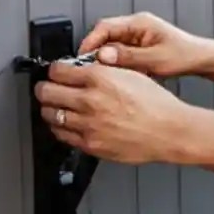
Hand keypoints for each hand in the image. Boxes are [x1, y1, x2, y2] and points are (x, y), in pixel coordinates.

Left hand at [34, 61, 193, 164]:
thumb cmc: (156, 104)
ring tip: (54, 106)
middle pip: (47, 92)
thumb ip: (103, 70)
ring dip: (50, 108)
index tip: (55, 72)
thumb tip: (83, 69)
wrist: (168, 131)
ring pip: (50, 114)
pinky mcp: (90, 144)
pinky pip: (62, 135)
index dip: (54, 70)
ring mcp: (88, 124)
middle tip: (46, 88)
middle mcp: (90, 100)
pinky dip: (60, 128)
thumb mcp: (130, 74)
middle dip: (44, 88)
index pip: (57, 71)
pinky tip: (66, 123)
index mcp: (100, 78)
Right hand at [78, 11, 209, 77]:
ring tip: (107, 75)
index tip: (83, 57)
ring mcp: (136, 37)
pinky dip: (117, 65)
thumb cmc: (185, 55)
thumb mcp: (155, 58)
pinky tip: (122, 76)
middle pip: (104, 36)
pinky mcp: (138, 47)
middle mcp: (136, 27)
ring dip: (107, 61)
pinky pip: (120, 54)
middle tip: (91, 69)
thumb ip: (129, 56)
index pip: (104, 26)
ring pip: (111, 47)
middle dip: (96, 53)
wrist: (200, 59)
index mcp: (139, 23)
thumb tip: (103, 55)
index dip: (90, 42)